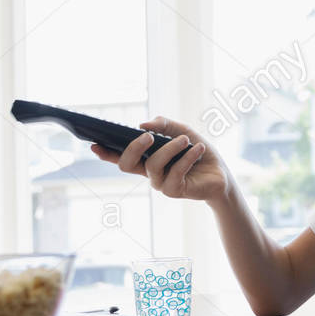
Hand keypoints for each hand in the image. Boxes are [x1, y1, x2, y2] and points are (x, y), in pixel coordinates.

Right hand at [90, 116, 229, 203]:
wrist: (220, 173)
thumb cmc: (198, 152)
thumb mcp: (182, 131)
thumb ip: (164, 125)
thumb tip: (143, 124)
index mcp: (146, 159)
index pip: (121, 157)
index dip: (106, 153)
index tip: (94, 143)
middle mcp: (149, 173)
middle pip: (127, 164)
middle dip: (133, 148)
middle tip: (148, 135)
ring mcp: (160, 184)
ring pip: (154, 165)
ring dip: (170, 148)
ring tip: (186, 139)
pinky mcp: (175, 191)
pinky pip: (175, 173)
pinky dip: (187, 158)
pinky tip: (198, 148)